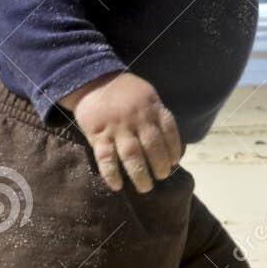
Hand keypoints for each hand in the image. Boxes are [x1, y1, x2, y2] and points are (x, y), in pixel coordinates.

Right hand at [57, 71, 182, 193]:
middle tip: (162, 177)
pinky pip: (106, 158)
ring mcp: (117, 127)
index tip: (174, 162)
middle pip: (153, 146)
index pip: (169, 131)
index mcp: (151, 107)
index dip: (174, 148)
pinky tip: (117, 186)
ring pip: (132, 155)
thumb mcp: (146, 94)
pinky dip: (111, 174)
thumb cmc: (123, 91)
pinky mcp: (98, 134)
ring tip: (145, 188)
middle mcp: (137, 118)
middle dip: (160, 165)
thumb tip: (170, 142)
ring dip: (140, 174)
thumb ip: (157, 115)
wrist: (92, 80)